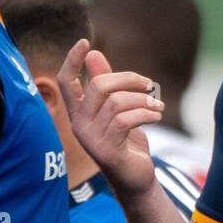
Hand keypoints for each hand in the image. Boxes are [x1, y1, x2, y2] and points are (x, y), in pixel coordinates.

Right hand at [55, 40, 161, 200]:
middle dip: (128, 79)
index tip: (84, 42)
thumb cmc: (127, 143)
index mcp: (78, 112)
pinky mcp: (107, 150)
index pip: (65, 81)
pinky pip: (125, 120)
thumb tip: (93, 54)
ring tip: (158, 106)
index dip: (71, 60)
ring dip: (143, 100)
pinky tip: (156, 116)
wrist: (137, 180)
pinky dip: (146, 113)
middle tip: (149, 85)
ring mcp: (91, 139)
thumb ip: (106, 84)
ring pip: (117, 102)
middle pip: (99, 86)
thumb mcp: (118, 110)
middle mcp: (79, 125)